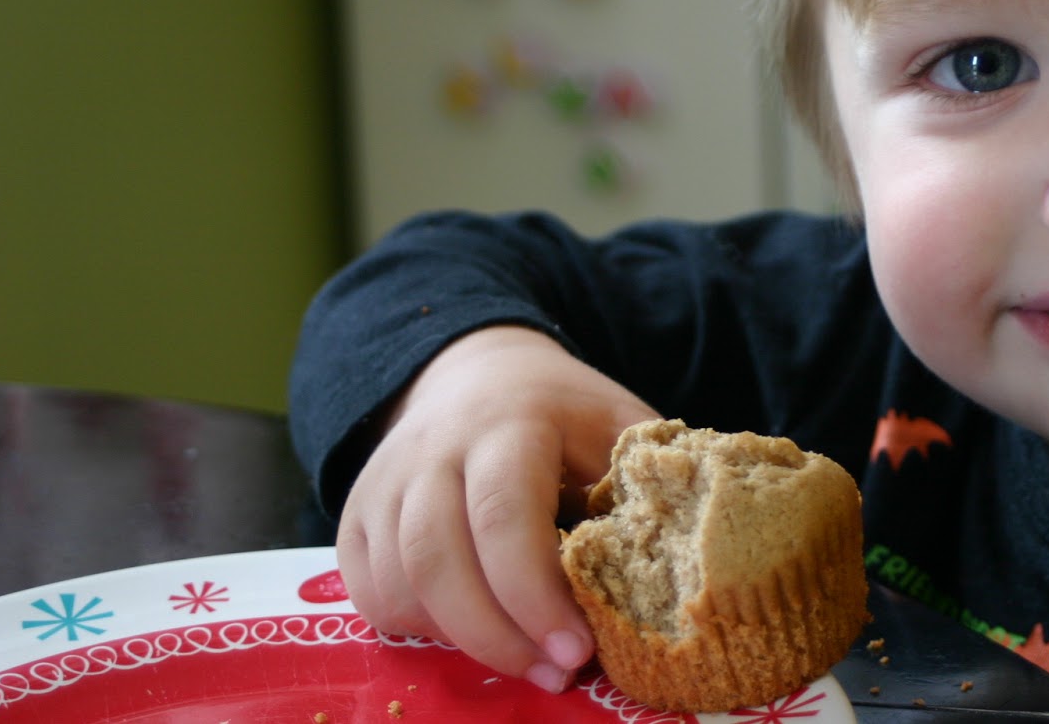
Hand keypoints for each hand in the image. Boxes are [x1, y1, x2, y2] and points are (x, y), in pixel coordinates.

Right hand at [336, 326, 657, 692]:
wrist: (481, 373)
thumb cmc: (566, 413)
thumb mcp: (621, 425)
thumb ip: (649, 485)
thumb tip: (691, 564)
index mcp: (508, 422)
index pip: (502, 514)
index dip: (534, 594)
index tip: (578, 650)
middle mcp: (432, 449)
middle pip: (436, 559)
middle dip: (497, 636)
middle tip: (556, 675)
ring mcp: (384, 482)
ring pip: (398, 585)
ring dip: (462, 642)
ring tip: (527, 663)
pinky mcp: (356, 516)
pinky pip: (372, 593)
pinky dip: (421, 630)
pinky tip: (477, 634)